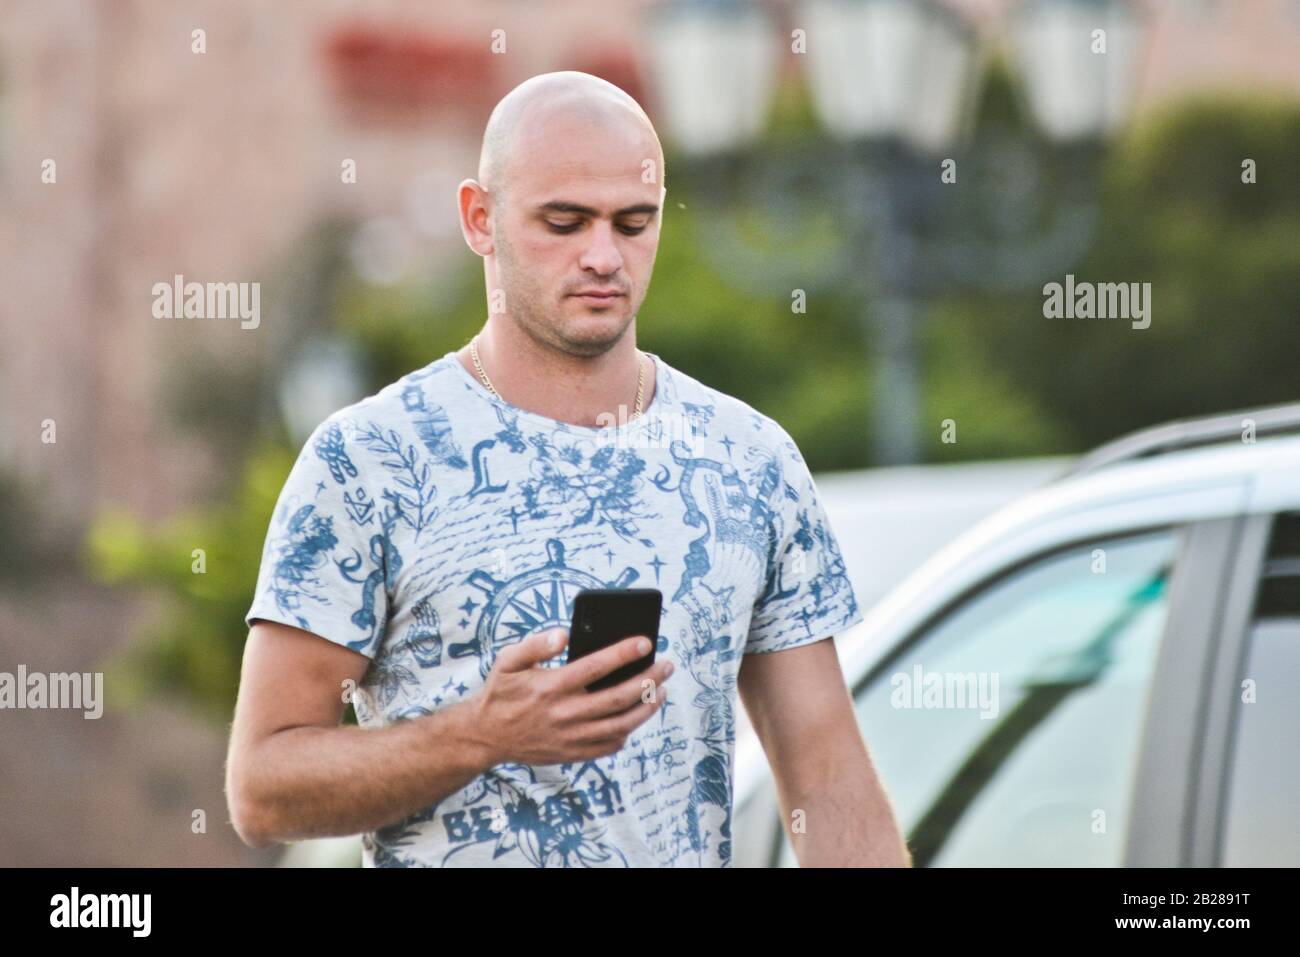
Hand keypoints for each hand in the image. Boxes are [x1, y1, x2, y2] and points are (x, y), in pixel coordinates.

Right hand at [472, 627, 672, 766]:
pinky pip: (609, 746)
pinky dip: (628, 731)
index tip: (646, 642)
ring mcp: (570, 737)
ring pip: (621, 725)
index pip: (595, 667)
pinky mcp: (573, 754)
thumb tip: (564, 634)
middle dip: (648, 679)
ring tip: (662, 691)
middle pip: (617, 697)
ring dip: (647, 707)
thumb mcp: (508, 661)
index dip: (624, 654)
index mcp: (550, 687)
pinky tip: (637, 715)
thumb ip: (535, 644)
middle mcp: (564, 713)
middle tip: (666, 665)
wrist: (485, 736)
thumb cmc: (501, 692)